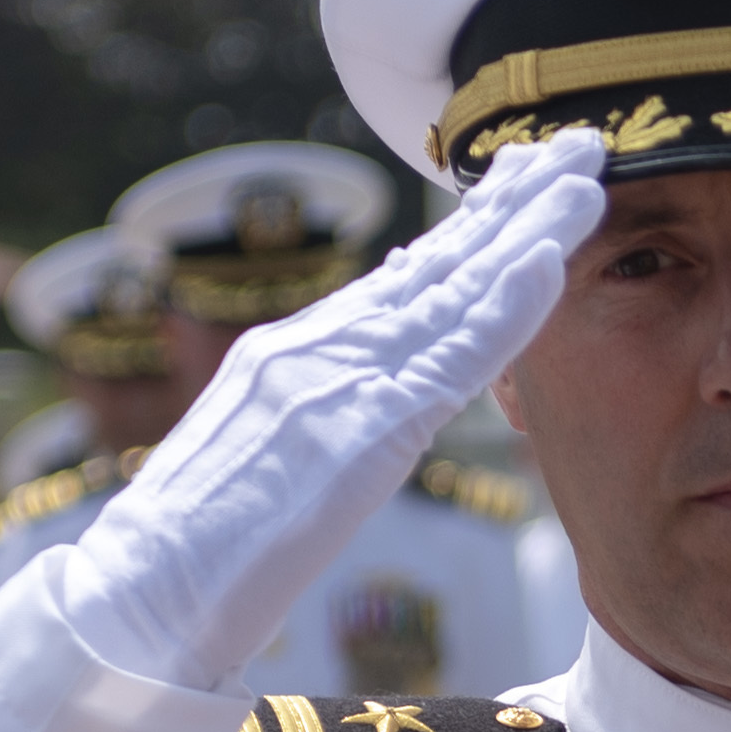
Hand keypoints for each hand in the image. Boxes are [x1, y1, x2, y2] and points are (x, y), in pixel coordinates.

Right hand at [61, 132, 608, 689]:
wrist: (144, 589)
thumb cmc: (201, 547)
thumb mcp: (265, 452)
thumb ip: (318, 402)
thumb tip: (373, 372)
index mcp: (298, 351)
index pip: (405, 277)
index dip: (472, 225)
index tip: (526, 176)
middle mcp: (320, 347)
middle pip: (438, 263)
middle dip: (513, 202)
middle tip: (579, 143)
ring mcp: (338, 379)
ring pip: (457, 290)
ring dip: (530, 230)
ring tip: (586, 175)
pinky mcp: (362, 427)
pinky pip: (452, 358)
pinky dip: (506, 306)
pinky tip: (551, 261)